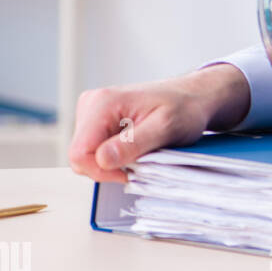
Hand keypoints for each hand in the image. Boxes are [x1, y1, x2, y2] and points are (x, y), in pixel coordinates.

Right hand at [67, 64, 249, 183]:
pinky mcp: (98, 121)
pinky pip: (95, 150)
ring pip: (87, 155)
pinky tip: (135, 146)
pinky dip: (114, 155)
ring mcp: (92, 112)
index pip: (79, 154)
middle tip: (140, 160)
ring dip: (113, 161)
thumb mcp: (165, 128)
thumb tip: (102, 159)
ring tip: (141, 149)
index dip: (102, 171)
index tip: (130, 172)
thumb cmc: (184, 108)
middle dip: (108, 167)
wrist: (192, 97)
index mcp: (102, 104)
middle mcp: (91, 104)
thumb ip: (132, 144)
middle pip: (80, 156)